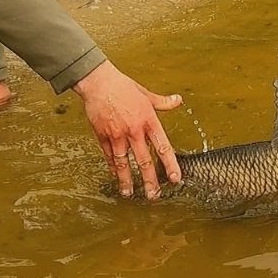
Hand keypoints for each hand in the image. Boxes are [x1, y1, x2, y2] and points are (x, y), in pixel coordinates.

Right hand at [73, 61, 182, 198]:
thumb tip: (178, 100)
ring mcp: (117, 135)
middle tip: (154, 196)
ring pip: (124, 163)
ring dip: (127, 180)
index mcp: (148, 120)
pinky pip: (109, 156)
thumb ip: (163, 102)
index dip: (170, 164)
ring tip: (129, 193)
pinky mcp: (103, 136)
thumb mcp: (146, 94)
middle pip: (143, 161)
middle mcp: (134, 130)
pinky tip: (116, 176)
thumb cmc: (123, 86)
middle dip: (150, 181)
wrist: (98, 82)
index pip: (163, 147)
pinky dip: (113, 167)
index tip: (175, 179)